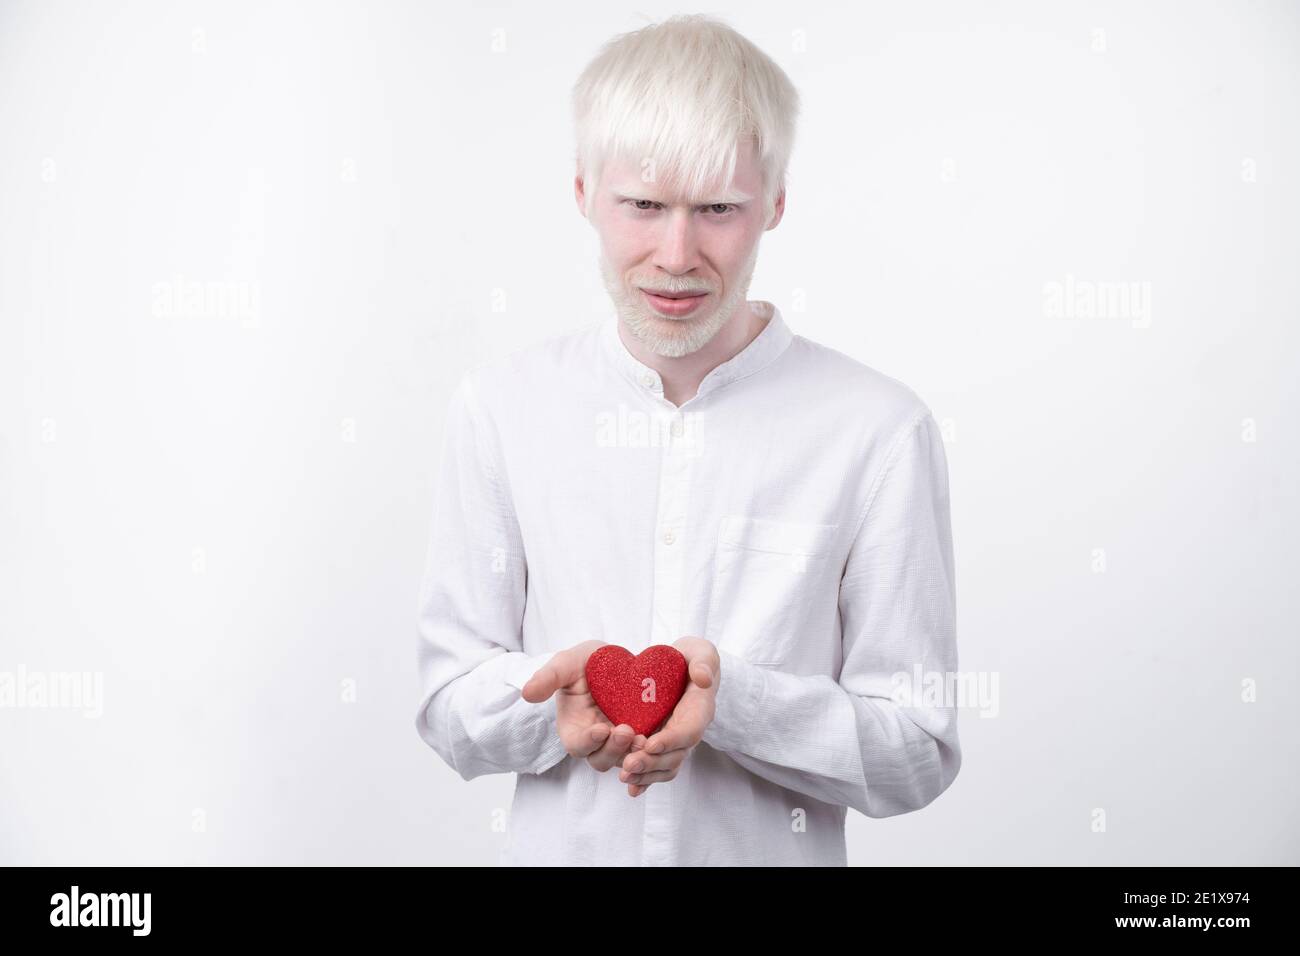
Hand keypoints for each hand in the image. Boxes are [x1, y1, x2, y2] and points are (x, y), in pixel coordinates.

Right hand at [521, 640, 647, 772]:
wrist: (617, 661)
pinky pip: (646, 755)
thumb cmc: (586, 663)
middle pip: (602, 759)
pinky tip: (659, 743)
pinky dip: (651, 754)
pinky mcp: (641, 739)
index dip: (588, 741)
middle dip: (614, 749)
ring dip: (634, 754)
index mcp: (574, 729)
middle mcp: (597, 742)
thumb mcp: (568, 663)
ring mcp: (620, 743)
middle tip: (627, 731)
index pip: (578, 746)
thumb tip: (527, 693)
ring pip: (625, 761)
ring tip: (645, 739)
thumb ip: (549, 677)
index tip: (600, 729)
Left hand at [619, 636, 718, 797]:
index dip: (671, 739)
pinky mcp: (662, 746)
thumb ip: (703, 662)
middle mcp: (689, 730)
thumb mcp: (700, 651)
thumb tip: (703, 678)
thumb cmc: (691, 658)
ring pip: (666, 766)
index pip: (689, 730)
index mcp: (700, 709)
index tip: (650, 744)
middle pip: (675, 755)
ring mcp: (675, 741)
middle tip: (629, 764)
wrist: (684, 668)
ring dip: (646, 774)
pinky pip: (657, 768)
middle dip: (652, 762)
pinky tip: (632, 789)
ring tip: (625, 775)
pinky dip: (646, 781)